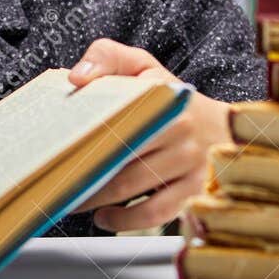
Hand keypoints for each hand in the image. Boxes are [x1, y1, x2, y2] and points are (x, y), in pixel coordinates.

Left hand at [65, 38, 231, 230]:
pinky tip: (104, 217)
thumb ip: (106, 57)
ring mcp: (190, 162)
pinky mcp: (195, 191)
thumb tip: (76, 78)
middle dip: (81, 168)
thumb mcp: (141, 65)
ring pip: (131, 186)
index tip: (56, 144)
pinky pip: (155, 213)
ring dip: (95, 198)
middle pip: (118, 153)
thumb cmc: (169, 97)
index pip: (116, 112)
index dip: (83, 130)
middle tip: (53, 179)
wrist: (225, 127)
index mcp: (163, 94)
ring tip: (71, 199)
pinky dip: (125, 220)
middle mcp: (180, 128)